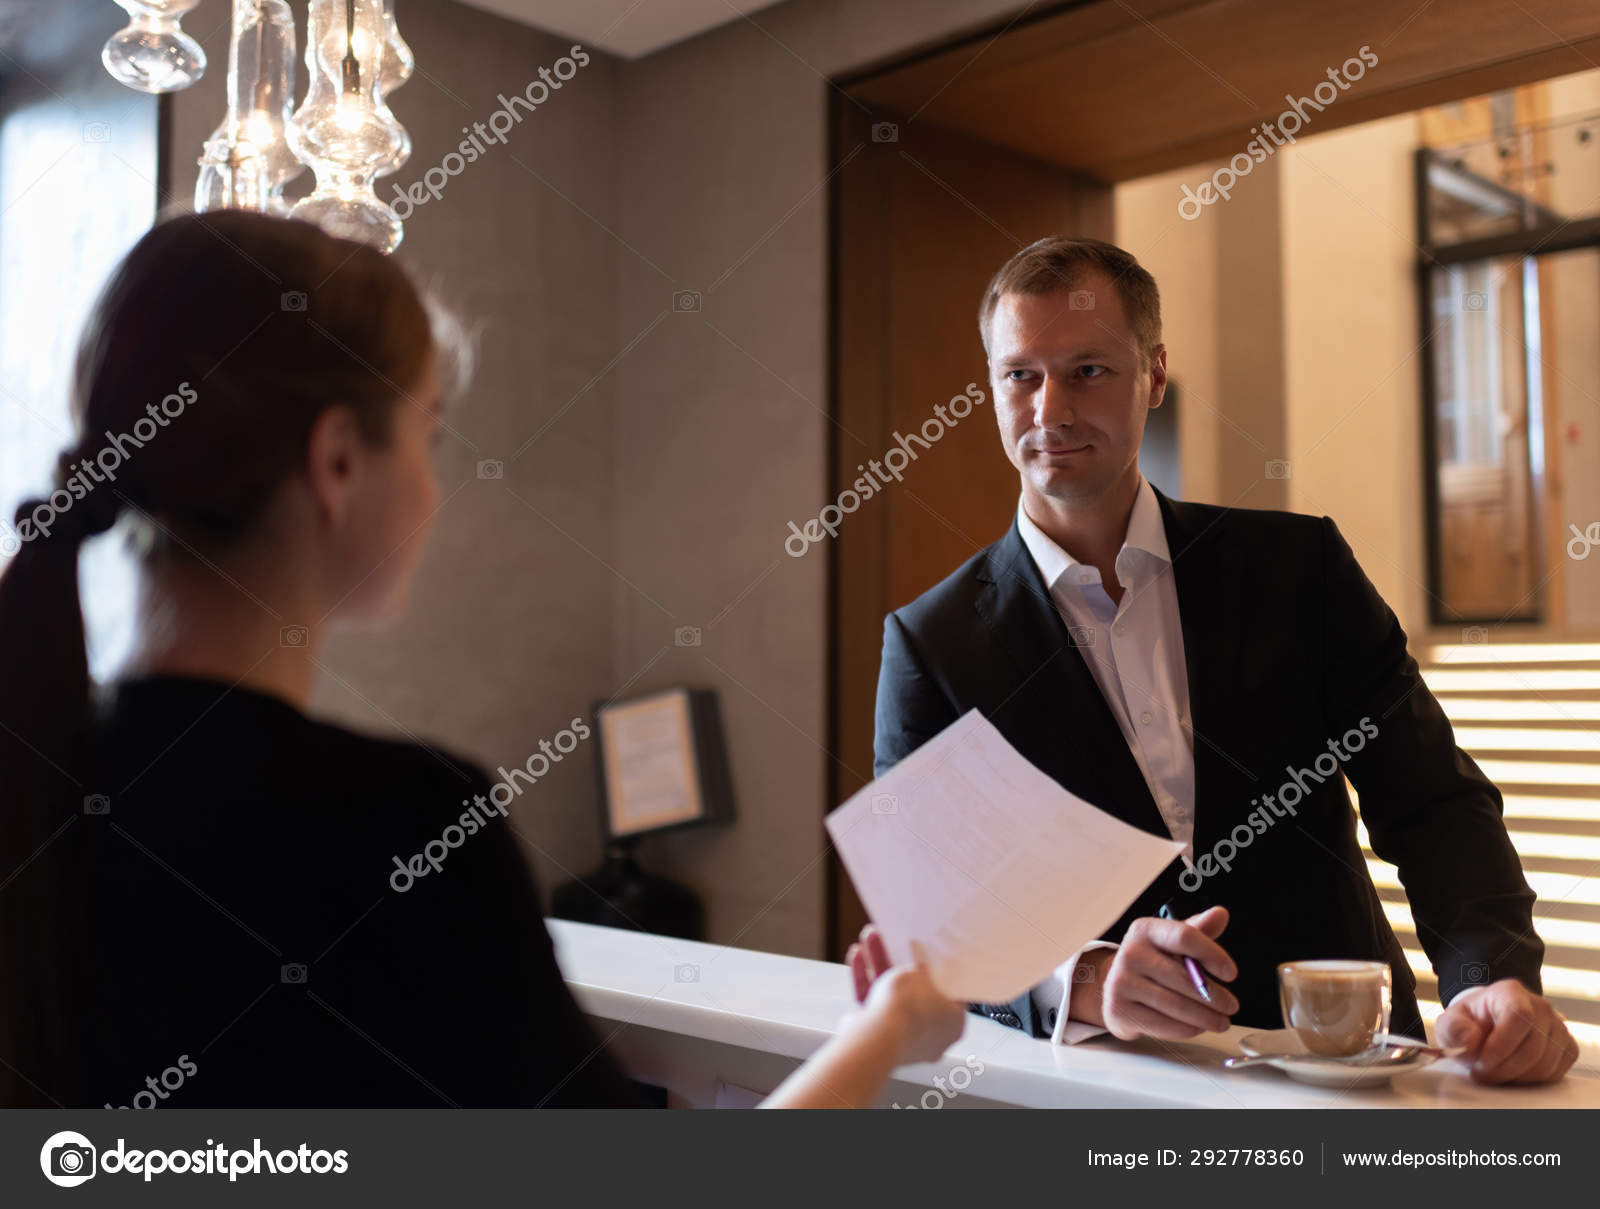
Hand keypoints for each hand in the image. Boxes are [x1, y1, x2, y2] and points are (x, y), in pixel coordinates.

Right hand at [845, 926, 964, 1064]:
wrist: (879, 1036)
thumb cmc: (910, 1009)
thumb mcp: (919, 974)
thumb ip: (920, 969)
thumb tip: (920, 969)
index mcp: (953, 1024)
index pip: (949, 994)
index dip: (937, 972)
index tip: (928, 956)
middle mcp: (930, 1034)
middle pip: (914, 992)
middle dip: (899, 964)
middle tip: (895, 943)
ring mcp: (903, 1037)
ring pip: (890, 995)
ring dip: (878, 965)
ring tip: (869, 938)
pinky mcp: (877, 1037)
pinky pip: (873, 1004)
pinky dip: (865, 981)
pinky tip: (857, 957)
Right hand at [1099, 906, 1239, 1040]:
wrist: (1115, 984)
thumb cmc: (1151, 961)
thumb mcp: (1171, 941)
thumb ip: (1198, 930)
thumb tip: (1220, 914)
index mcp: (1145, 930)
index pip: (1185, 936)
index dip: (1212, 954)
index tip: (1230, 973)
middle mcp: (1130, 953)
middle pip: (1184, 978)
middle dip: (1216, 996)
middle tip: (1231, 1006)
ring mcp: (1121, 982)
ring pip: (1177, 1006)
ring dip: (1206, 1018)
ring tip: (1221, 1021)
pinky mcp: (1119, 1010)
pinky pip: (1163, 1025)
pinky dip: (1187, 1029)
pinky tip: (1197, 1026)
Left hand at [1435, 978, 1577, 1084]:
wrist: (1488, 1025)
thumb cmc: (1472, 1023)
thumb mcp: (1451, 1022)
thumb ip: (1453, 1029)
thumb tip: (1470, 1041)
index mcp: (1510, 992)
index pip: (1518, 1016)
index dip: (1501, 1045)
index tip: (1482, 1063)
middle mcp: (1540, 1006)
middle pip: (1533, 1045)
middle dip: (1505, 1068)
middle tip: (1482, 1074)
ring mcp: (1557, 1027)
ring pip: (1546, 1063)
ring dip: (1517, 1076)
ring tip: (1495, 1073)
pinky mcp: (1566, 1046)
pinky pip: (1556, 1072)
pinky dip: (1533, 1079)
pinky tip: (1514, 1073)